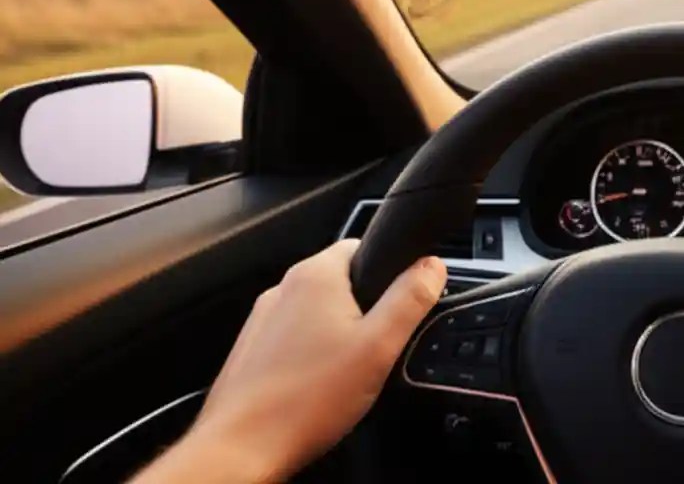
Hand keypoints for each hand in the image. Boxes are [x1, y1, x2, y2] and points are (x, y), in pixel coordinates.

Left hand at [133, 240, 446, 482]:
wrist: (242, 448)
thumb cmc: (307, 400)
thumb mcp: (379, 346)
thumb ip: (409, 300)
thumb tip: (432, 266)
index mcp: (315, 276)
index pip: (362, 245)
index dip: (389, 270)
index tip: (401, 302)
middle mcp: (283, 289)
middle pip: (340, 281)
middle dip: (365, 309)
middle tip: (377, 348)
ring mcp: (262, 319)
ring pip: (316, 312)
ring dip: (336, 333)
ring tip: (347, 374)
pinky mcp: (252, 349)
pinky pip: (294, 339)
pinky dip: (310, 355)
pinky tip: (318, 386)